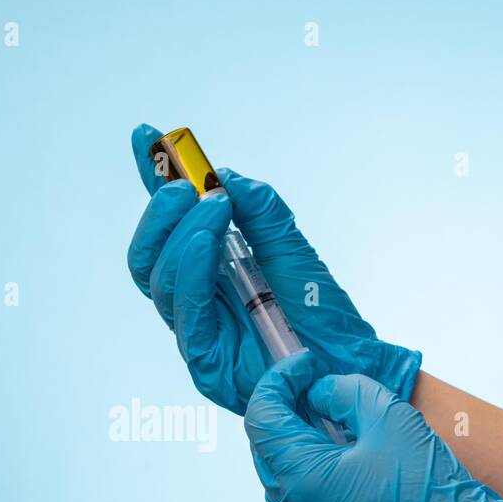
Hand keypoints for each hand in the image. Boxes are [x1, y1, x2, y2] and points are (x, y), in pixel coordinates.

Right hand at [127, 122, 421, 413]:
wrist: (354, 364)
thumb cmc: (324, 316)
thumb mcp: (292, 247)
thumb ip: (260, 211)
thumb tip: (224, 175)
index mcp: (208, 274)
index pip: (168, 226)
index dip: (153, 183)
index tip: (147, 137)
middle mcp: (194, 302)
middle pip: (147, 257)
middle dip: (161, 214)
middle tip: (187, 184)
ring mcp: (197, 333)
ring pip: (159, 280)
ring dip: (183, 234)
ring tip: (214, 208)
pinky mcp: (206, 363)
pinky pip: (185, 312)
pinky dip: (192, 270)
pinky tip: (209, 242)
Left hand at [243, 353, 502, 501]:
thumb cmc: (430, 486)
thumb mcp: (389, 417)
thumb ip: (342, 392)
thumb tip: (317, 394)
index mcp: (302, 477)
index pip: (262, 418)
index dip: (278, 382)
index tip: (305, 367)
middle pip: (268, 454)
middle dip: (286, 419)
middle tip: (317, 396)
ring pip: (286, 491)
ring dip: (302, 459)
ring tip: (337, 438)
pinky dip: (321, 496)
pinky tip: (353, 484)